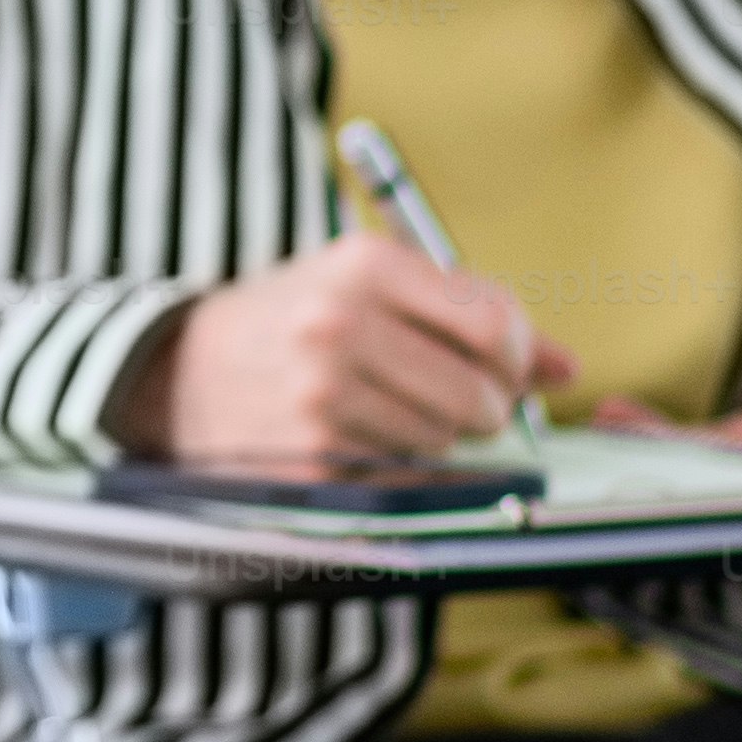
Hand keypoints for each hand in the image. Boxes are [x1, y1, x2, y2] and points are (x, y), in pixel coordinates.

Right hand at [120, 235, 569, 474]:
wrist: (176, 372)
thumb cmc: (291, 321)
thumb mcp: (368, 287)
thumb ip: (470, 316)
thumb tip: (566, 369)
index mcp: (364, 264)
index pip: (494, 321)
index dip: (516, 355)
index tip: (503, 366)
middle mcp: (341, 323)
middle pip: (481, 392)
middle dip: (487, 409)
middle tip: (460, 403)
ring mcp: (323, 394)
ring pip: (447, 440)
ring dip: (441, 439)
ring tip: (392, 413)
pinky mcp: (311, 455)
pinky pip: (407, 477)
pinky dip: (404, 467)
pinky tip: (366, 440)